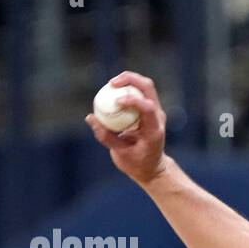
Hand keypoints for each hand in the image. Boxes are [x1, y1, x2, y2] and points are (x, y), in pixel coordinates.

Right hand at [85, 71, 168, 185]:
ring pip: (144, 85)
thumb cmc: (137, 163)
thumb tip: (90, 117)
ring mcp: (155, 111)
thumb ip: (106, 136)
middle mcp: (158, 117)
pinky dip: (125, 88)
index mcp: (154, 130)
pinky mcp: (149, 109)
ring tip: (110, 85)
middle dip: (130, 79)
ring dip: (127, 80)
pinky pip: (138, 92)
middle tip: (111, 83)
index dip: (132, 100)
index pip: (148, 108)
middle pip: (148, 87)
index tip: (116, 102)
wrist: (152, 167)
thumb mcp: (121, 154)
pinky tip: (112, 92)